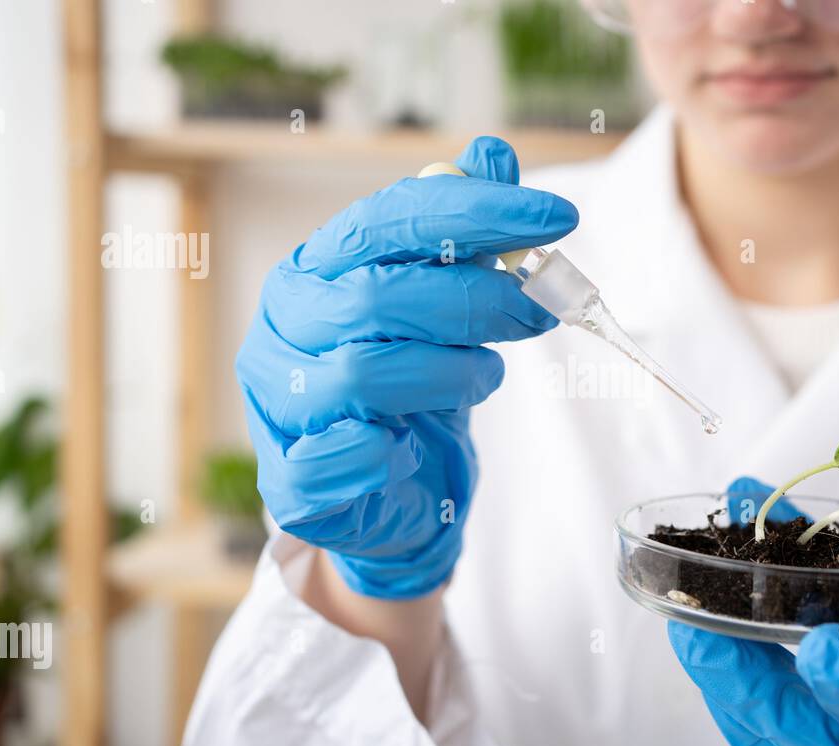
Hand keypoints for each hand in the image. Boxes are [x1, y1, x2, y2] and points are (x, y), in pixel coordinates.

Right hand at [236, 137, 577, 597]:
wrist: (392, 497)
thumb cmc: (415, 389)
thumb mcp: (449, 307)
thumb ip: (462, 236)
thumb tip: (491, 155)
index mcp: (317, 268)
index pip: (389, 219)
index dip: (477, 213)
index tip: (559, 218)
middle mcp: (285, 325)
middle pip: (379, 295)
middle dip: (478, 300)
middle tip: (538, 312)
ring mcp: (278, 401)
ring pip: (364, 373)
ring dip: (452, 373)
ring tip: (485, 376)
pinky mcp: (291, 477)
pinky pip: (348, 455)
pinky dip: (398, 448)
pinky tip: (416, 444)